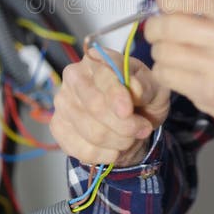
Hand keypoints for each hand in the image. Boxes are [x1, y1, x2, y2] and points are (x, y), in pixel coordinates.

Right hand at [50, 48, 169, 166]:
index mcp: (98, 59)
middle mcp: (74, 76)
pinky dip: (105, 155)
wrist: (130, 120)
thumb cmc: (142, 97)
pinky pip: (83, 150)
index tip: (128, 112)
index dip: (116, 96)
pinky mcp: (59, 127)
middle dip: (124, 125)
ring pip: (92, 131)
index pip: (103, 77)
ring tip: (131, 138)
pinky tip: (115, 149)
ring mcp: (63, 102)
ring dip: (119, 141)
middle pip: (94, 106)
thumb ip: (147, 86)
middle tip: (143, 129)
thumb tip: (134, 87)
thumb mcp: (155, 88)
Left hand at [144, 0, 213, 133]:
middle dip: (155, 25)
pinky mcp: (208, 93)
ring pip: (162, 51)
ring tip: (173, 49)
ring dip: (160, 49)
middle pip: (167, 24)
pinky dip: (165, 69)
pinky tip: (178, 68)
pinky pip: (165, 74)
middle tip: (158, 28)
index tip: (166, 2)